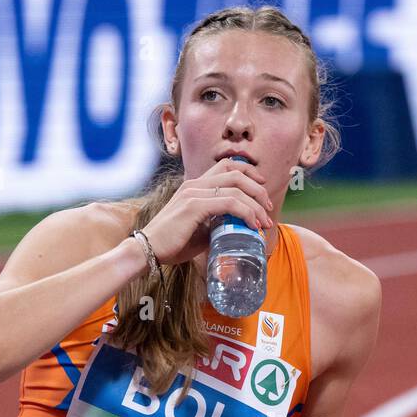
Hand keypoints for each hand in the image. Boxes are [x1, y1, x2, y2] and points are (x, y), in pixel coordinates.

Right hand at [141, 158, 274, 265]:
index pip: (227, 166)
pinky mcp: (194, 206)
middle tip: (268, 208)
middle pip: (236, 173)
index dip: (249, 174)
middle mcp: (195, 184)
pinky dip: (246, 213)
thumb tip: (238, 229)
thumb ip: (217, 223)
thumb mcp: (200, 230)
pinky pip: (229, 203)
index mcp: (195, 186)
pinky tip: (252, 225)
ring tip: (264, 222)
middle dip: (259, 189)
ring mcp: (194, 193)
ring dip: (256, 204)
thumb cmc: (172, 243)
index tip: (262, 189)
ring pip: (236, 188)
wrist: (147, 251)